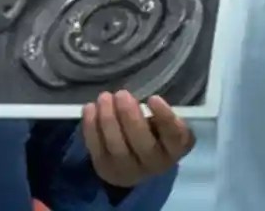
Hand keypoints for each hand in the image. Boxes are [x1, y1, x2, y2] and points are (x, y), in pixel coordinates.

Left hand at [81, 91, 195, 188]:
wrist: (137, 163)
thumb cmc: (155, 134)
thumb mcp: (165, 125)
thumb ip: (160, 114)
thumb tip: (143, 99)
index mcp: (174, 149)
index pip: (174, 136)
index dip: (164, 117)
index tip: (153, 98)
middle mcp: (154, 164)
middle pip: (142, 143)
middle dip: (129, 116)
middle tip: (122, 94)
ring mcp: (128, 170)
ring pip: (117, 147)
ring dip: (108, 119)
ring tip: (105, 98)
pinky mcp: (105, 168)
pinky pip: (96, 148)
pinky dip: (91, 126)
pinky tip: (90, 108)